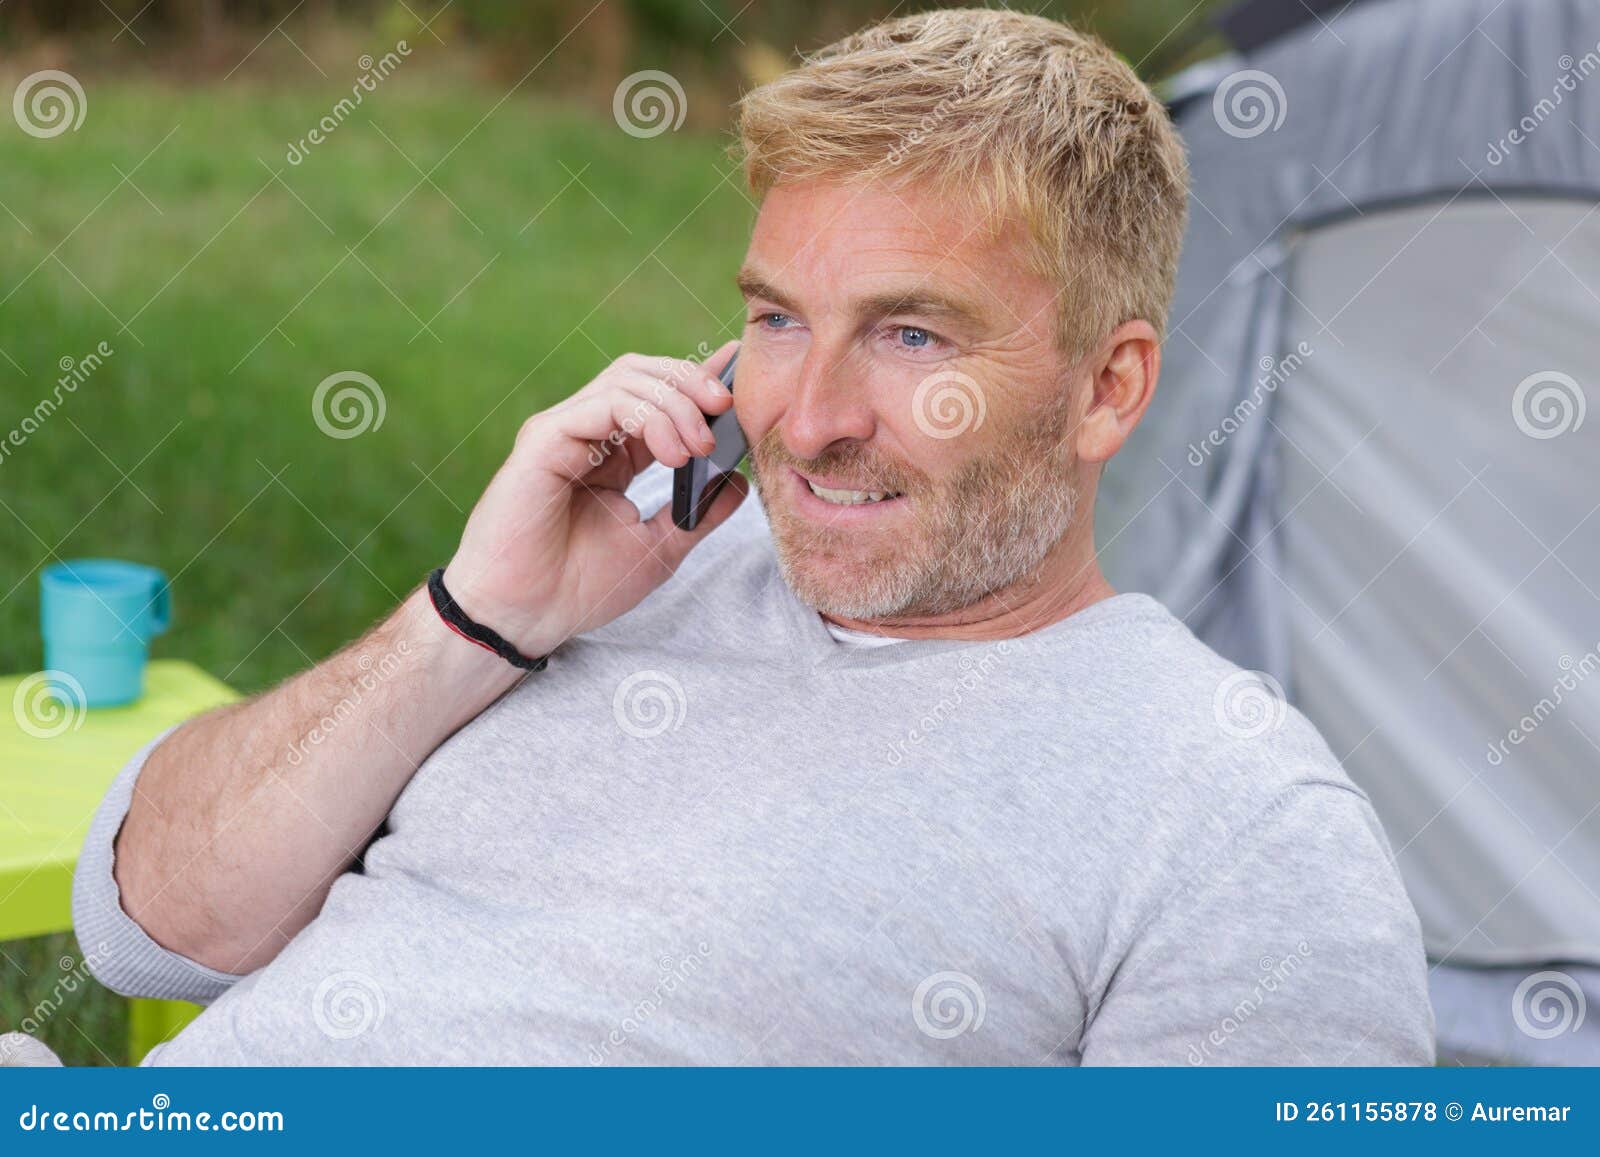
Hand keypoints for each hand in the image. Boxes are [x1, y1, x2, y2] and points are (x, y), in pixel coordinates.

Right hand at [441, 341, 745, 656]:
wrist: (529, 616)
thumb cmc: (581, 586)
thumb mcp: (661, 547)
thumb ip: (699, 512)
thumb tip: (739, 480)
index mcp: (614, 453)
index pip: (658, 396)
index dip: (699, 380)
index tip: (740, 373)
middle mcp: (587, 433)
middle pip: (643, 373)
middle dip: (691, 382)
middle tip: (726, 410)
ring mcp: (563, 431)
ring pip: (626, 380)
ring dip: (675, 404)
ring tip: (698, 448)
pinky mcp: (544, 439)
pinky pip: (602, 403)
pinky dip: (645, 416)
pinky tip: (670, 453)